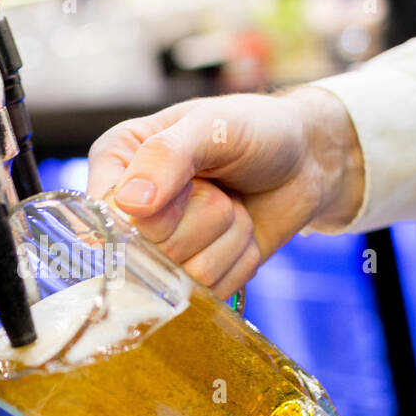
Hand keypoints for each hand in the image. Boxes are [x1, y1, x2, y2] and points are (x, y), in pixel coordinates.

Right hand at [87, 88, 363, 298]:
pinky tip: (241, 230)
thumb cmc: (256, 129)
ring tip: (233, 206)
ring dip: (228, 238)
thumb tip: (128, 205)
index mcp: (118, 162)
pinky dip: (240, 259)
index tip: (192, 180)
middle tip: (219, 187)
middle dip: (203, 217)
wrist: (306, 159)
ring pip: (185, 276)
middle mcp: (130, 210)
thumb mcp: (212, 124)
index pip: (109, 212)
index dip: (152, 208)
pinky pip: (212, 292)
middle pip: (150, 250)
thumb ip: (166, 155)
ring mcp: (162, 249)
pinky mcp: (194, 279)